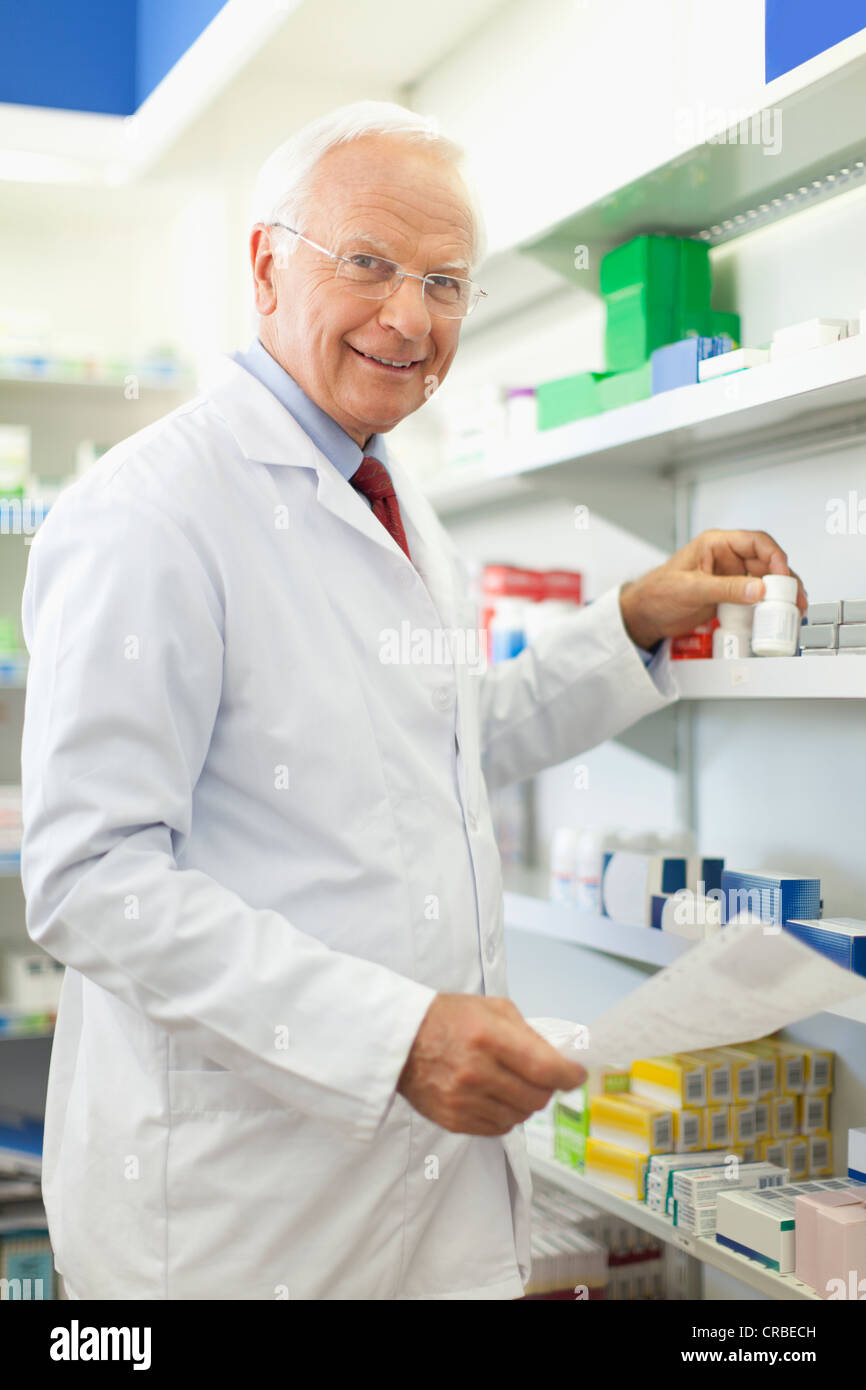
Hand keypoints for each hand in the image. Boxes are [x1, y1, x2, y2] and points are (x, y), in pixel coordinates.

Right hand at [397, 994, 585, 1135]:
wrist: (401, 1040)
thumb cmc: (448, 1019)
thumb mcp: (492, 1008)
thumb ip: (528, 1033)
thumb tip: (559, 1060)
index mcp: (488, 1037)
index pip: (545, 1068)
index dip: (569, 1075)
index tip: (576, 1075)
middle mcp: (476, 1071)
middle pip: (537, 1097)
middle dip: (547, 1088)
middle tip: (542, 1076)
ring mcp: (463, 1100)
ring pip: (520, 1117)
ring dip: (525, 1102)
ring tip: (511, 1083)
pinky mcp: (453, 1120)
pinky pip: (498, 1128)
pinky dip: (505, 1115)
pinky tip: (494, 1095)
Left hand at [618, 528, 807, 650]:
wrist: (643, 616)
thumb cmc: (656, 592)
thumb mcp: (691, 589)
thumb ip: (725, 588)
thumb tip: (757, 588)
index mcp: (716, 544)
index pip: (755, 542)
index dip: (774, 556)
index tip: (782, 575)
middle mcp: (726, 558)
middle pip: (766, 562)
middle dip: (784, 579)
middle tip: (795, 597)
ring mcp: (730, 578)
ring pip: (765, 581)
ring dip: (779, 594)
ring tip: (792, 609)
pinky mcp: (730, 596)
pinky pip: (755, 598)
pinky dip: (767, 607)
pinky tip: (774, 616)